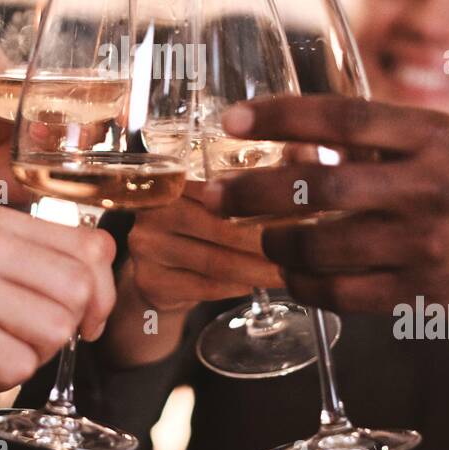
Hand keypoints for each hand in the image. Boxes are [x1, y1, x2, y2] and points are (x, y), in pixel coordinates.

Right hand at [0, 205, 116, 421]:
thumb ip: (43, 262)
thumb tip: (103, 283)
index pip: (90, 245)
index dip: (100, 292)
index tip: (84, 317)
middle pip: (77, 290)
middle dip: (65, 330)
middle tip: (26, 340)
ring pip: (53, 331)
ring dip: (29, 355)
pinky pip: (18, 366)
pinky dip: (1, 379)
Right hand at [101, 185, 283, 367]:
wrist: (149, 273)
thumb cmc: (189, 231)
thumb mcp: (208, 202)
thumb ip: (247, 182)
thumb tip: (301, 162)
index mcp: (171, 182)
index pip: (221, 192)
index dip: (262, 206)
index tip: (296, 215)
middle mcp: (154, 211)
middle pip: (222, 229)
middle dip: (266, 243)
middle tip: (299, 252)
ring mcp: (148, 248)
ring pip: (216, 262)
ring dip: (257, 271)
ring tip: (285, 273)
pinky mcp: (150, 281)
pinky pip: (205, 286)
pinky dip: (235, 287)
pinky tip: (253, 285)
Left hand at [202, 96, 448, 319]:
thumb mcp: (447, 138)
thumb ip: (381, 136)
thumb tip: (294, 135)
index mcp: (432, 136)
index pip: (343, 120)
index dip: (280, 117)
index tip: (231, 119)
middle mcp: (426, 187)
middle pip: (319, 190)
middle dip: (252, 194)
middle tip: (212, 196)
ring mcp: (423, 244)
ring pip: (323, 248)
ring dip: (277, 245)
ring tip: (263, 238)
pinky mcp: (420, 292)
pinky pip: (342, 293)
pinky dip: (306, 285)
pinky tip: (293, 275)